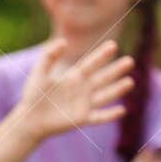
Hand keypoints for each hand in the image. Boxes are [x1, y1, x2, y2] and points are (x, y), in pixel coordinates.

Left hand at [16, 40, 136, 143]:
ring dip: (117, 89)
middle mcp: (82, 89)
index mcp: (74, 77)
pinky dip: (110, 115)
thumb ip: (49, 56)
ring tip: (130, 82)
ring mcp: (84, 104)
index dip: (102, 55)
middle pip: (103, 78)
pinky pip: (99, 117)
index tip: (113, 45)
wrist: (30, 118)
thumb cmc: (34, 95)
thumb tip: (63, 42)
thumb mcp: (40, 72)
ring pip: (105, 96)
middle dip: (116, 70)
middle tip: (130, 61)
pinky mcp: (82, 119)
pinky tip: (122, 110)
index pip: (91, 63)